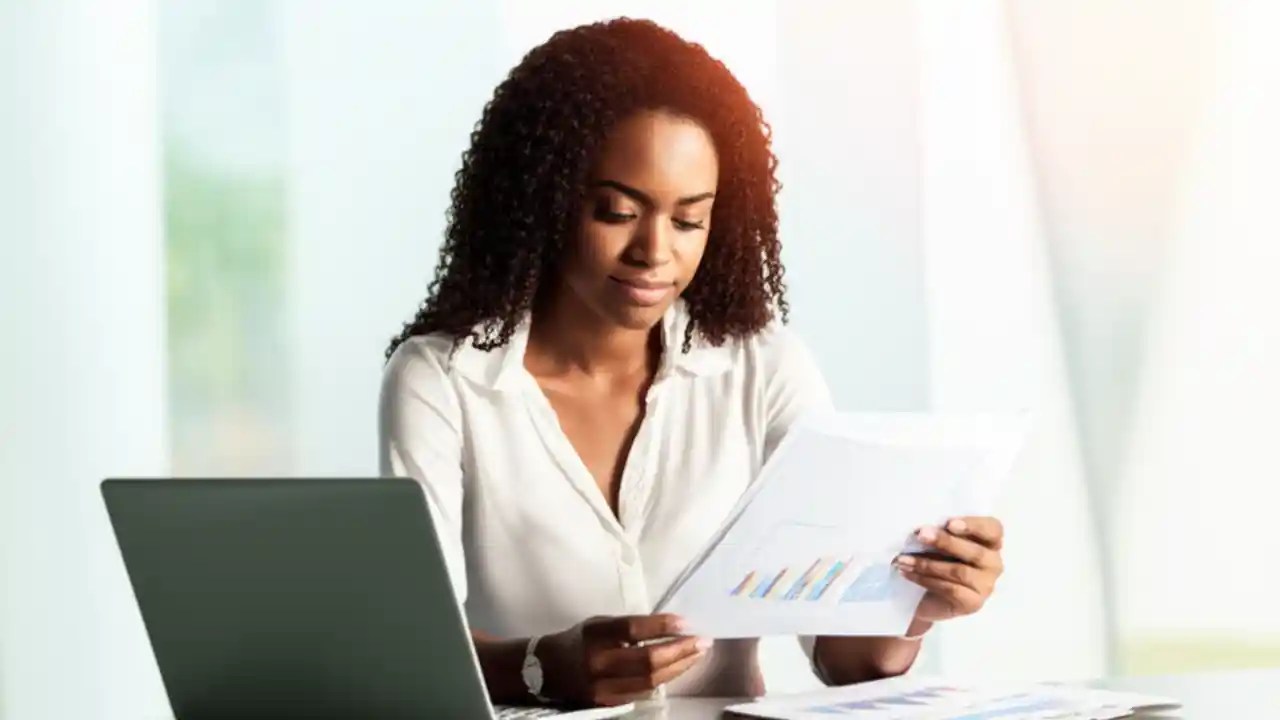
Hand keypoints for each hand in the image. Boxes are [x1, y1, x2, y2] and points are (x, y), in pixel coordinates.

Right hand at [539, 613, 710, 706]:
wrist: (547, 670)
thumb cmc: (579, 640)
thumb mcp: (599, 624)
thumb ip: (628, 627)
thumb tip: (670, 628)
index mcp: (594, 634)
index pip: (633, 629)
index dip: (662, 626)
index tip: (685, 623)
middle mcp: (598, 662)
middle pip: (647, 660)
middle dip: (680, 651)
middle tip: (703, 642)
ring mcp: (603, 687)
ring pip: (650, 680)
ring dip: (679, 667)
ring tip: (697, 655)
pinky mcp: (608, 703)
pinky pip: (644, 692)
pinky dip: (665, 679)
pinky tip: (679, 669)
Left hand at [893, 516, 1003, 622]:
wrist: (926, 599)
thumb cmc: (935, 561)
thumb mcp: (939, 544)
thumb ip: (940, 534)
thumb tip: (923, 530)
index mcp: (990, 542)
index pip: (993, 529)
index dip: (974, 526)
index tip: (950, 523)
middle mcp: (993, 563)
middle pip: (975, 551)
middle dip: (946, 542)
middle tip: (921, 535)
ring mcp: (986, 585)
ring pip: (959, 571)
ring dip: (927, 563)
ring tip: (903, 559)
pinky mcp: (973, 603)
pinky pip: (949, 589)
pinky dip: (925, 579)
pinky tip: (907, 573)